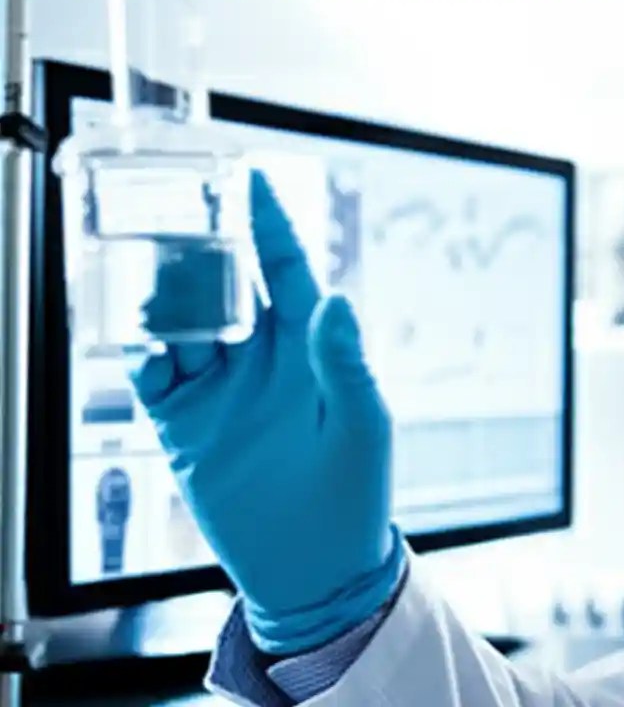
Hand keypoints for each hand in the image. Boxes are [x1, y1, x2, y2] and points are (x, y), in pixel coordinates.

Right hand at [131, 171, 402, 653]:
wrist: (312, 565)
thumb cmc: (355, 491)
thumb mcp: (360, 424)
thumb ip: (343, 363)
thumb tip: (337, 298)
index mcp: (309, 347)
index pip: (286, 270)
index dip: (267, 224)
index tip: (249, 178)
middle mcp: (260, 358)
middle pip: (221, 284)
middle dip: (199, 254)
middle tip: (177, 225)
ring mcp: (219, 388)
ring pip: (180, 322)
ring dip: (165, 301)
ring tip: (158, 293)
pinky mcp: (184, 424)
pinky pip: (154, 378)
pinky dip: (144, 358)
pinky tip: (150, 354)